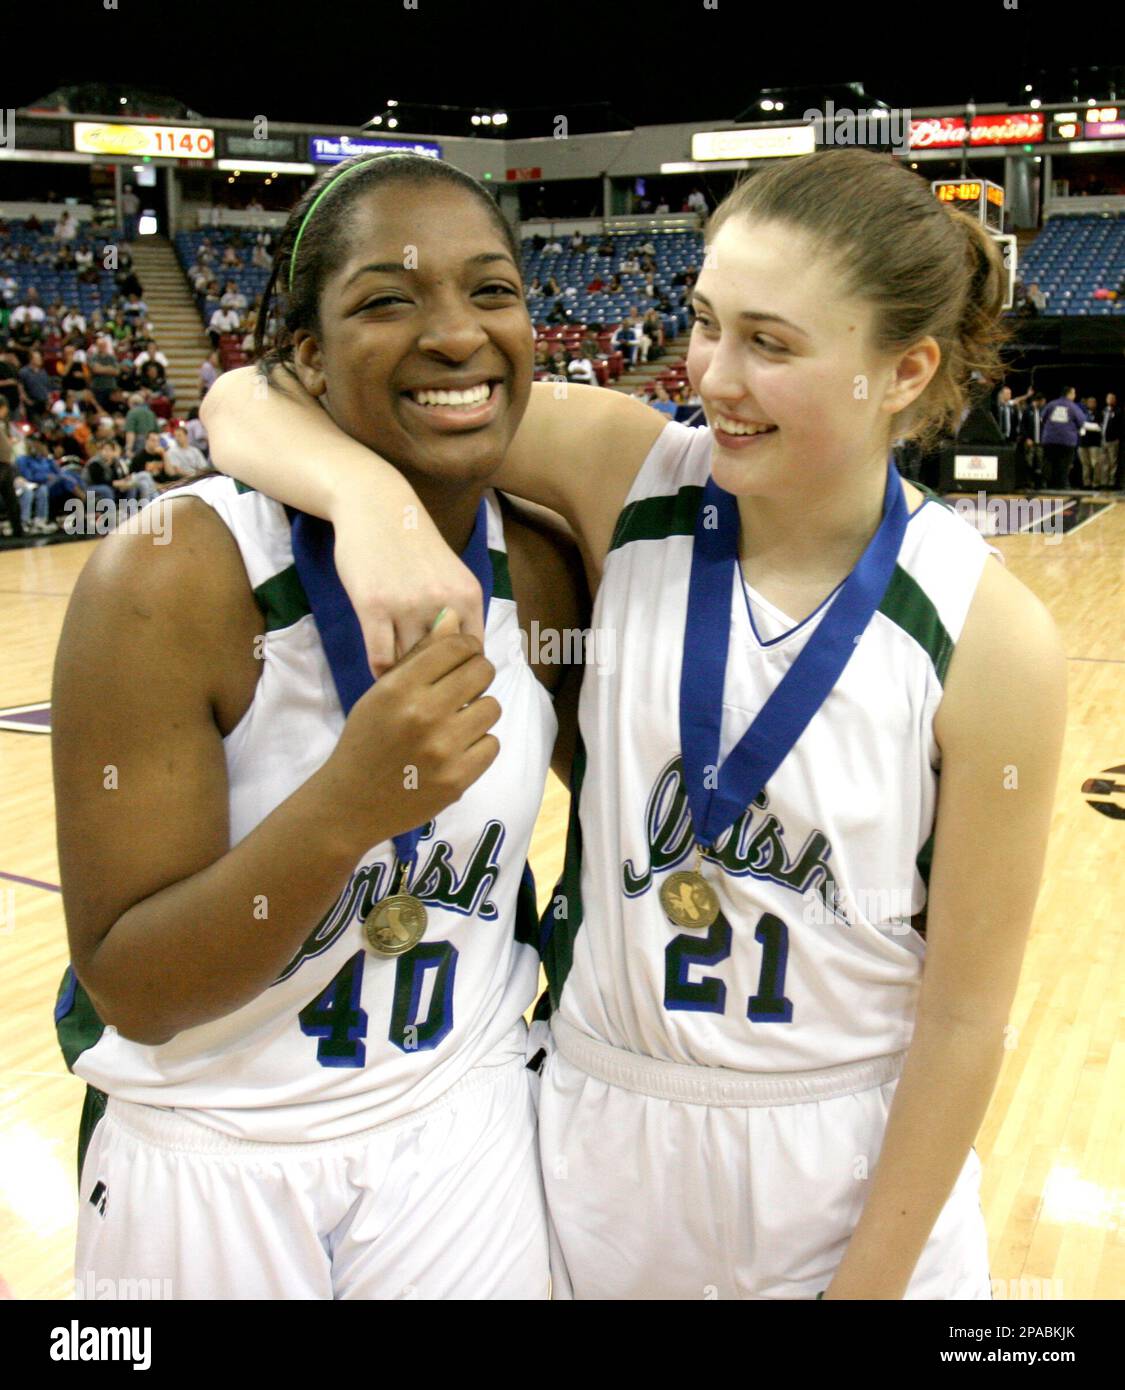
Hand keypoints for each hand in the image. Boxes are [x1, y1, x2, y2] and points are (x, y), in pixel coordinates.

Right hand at [312, 617, 499, 851]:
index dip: (465, 648)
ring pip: (492, 707)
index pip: (457, 646)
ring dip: (478, 712)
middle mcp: (424, 713)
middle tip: (462, 691)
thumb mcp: (382, 693)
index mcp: (400, 687)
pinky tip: (457, 750)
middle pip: (482, 672)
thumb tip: (452, 617)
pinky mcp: (458, 778)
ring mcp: (444, 748)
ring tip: (457, 723)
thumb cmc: (366, 739)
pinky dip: (479, 745)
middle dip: (477, 676)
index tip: (460, 659)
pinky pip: (493, 744)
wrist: (351, 801)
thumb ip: (419, 656)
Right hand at [331, 501, 485, 677]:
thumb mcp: (452, 575)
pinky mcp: (374, 607)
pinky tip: (383, 674)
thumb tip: (466, 664)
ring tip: (402, 686)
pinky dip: (383, 674)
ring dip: (406, 679)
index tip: (450, 685)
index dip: (463, 677)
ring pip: (412, 665)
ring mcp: (408, 605)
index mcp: (468, 596)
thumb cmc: (413, 544)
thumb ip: (460, 613)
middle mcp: (444, 603)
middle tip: (424, 693)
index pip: (475, 656)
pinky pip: (382, 658)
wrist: (376, 505)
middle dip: (435, 682)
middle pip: (443, 665)